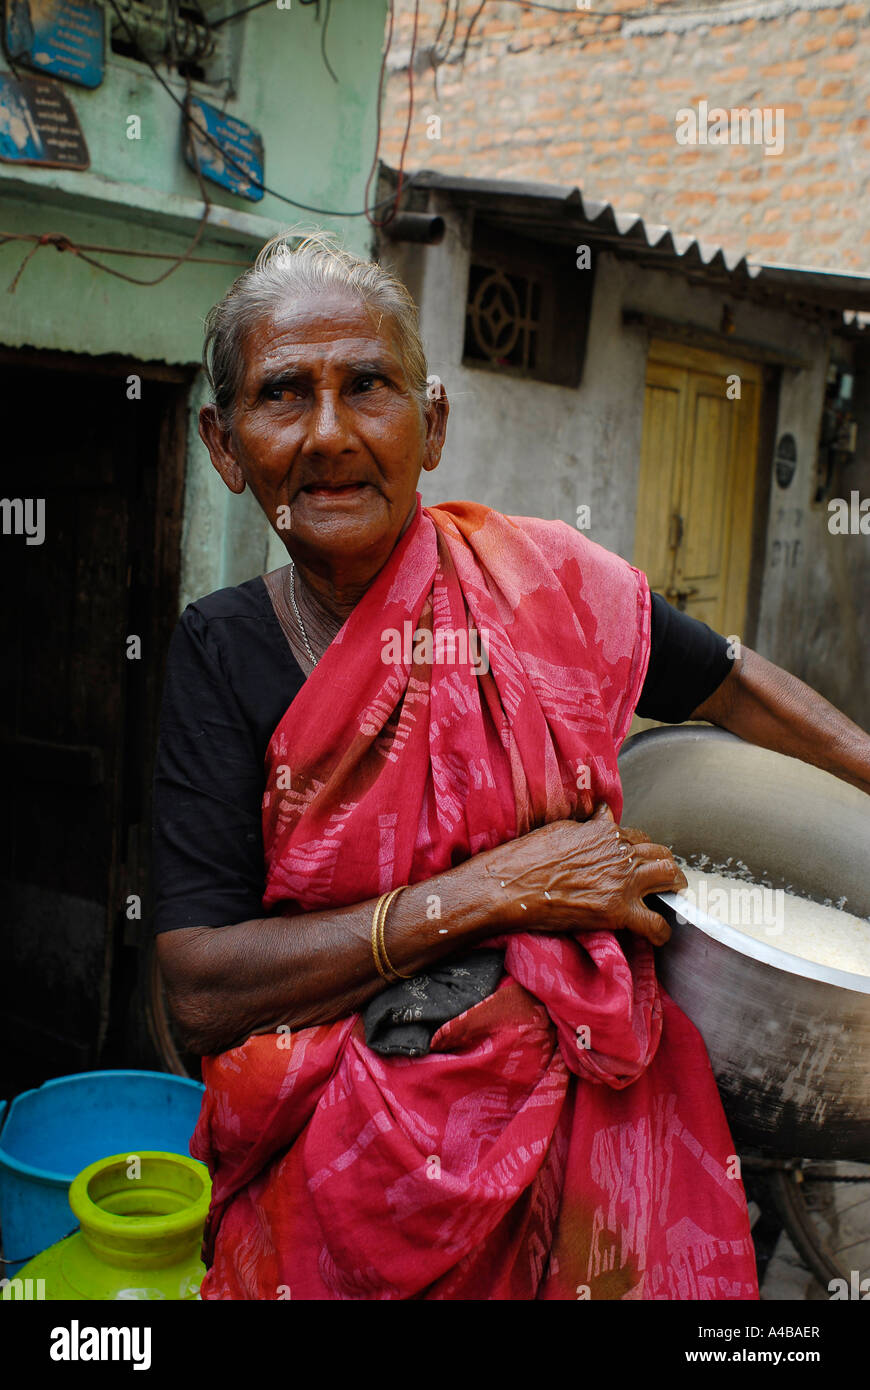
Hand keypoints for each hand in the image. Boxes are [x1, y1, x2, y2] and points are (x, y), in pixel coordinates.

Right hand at [482, 802, 687, 944]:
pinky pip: (655, 923)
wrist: (509, 886)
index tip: (639, 859)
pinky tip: (660, 935)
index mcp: (605, 832)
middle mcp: (619, 852)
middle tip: (664, 877)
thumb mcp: (560, 829)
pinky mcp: (617, 911)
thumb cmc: (527, 857)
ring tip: (671, 898)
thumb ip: (588, 826)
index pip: (638, 837)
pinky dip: (662, 931)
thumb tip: (602, 816)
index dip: (640, 849)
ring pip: (669, 877)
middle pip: (660, 854)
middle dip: (665, 865)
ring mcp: (621, 881)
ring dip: (673, 888)